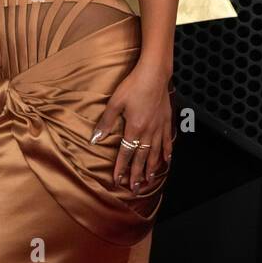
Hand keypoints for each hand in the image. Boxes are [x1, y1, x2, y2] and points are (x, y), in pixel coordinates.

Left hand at [90, 62, 172, 190]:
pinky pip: (167, 141)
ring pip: (156, 153)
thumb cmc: (133, 85)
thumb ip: (106, 123)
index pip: (126, 154)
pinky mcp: (166, 121)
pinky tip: (166, 161)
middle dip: (137, 175)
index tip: (118, 180)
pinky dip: (167, 153)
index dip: (122, 168)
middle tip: (135, 189)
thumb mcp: (115, 103)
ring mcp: (159, 127)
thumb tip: (95, 139)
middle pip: (142, 158)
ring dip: (152, 168)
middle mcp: (148, 131)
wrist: (154, 73)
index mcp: (134, 128)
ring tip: (149, 181)